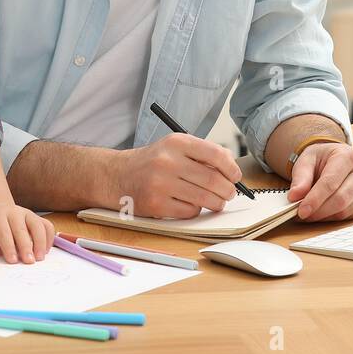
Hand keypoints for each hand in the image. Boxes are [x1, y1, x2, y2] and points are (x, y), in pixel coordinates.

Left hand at [0, 202, 54, 263]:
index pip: (4, 231)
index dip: (8, 246)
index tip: (12, 260)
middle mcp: (14, 212)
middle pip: (22, 228)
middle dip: (26, 246)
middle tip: (29, 262)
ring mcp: (28, 214)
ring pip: (38, 225)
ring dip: (40, 242)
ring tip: (39, 258)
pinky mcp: (37, 218)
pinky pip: (47, 226)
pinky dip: (49, 238)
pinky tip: (45, 251)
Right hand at [117, 133, 241, 218]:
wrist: (116, 175)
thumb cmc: (152, 162)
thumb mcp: (173, 147)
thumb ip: (202, 153)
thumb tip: (231, 168)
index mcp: (176, 142)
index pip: (215, 154)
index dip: (231, 168)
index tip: (235, 176)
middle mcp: (168, 161)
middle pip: (212, 179)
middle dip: (228, 190)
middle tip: (229, 193)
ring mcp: (160, 183)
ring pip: (204, 198)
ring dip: (216, 203)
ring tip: (216, 201)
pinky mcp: (156, 204)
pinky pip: (190, 211)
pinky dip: (195, 210)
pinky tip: (189, 204)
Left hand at [287, 142, 352, 221]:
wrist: (336, 159)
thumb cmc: (322, 159)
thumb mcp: (307, 159)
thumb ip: (300, 177)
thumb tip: (294, 196)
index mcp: (347, 156)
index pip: (330, 183)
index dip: (315, 199)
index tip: (301, 211)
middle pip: (340, 199)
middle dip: (318, 211)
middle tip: (302, 214)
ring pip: (345, 211)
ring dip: (324, 216)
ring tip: (310, 212)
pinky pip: (349, 217)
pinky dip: (333, 218)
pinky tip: (322, 212)